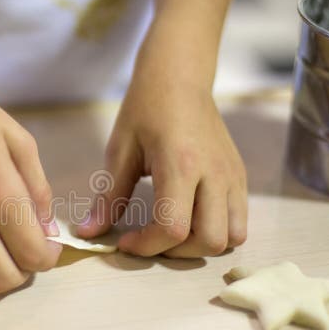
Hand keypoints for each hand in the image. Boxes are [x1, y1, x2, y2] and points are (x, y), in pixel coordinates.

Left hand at [76, 61, 246, 257]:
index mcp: (181, 164)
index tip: (126, 242)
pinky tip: (191, 219)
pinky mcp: (240, 177)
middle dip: (176, 253)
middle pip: (209, 241)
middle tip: (150, 239)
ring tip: (173, 232)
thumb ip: (108, 197)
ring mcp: (233, 176)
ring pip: (232, 237)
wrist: (180, 76)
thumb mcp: (120, 150)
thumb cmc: (147, 107)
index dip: (146, 246)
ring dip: (201, 245)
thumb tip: (88, 233)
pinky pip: (240, 222)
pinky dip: (217, 231)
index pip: (172, 228)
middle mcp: (215, 174)